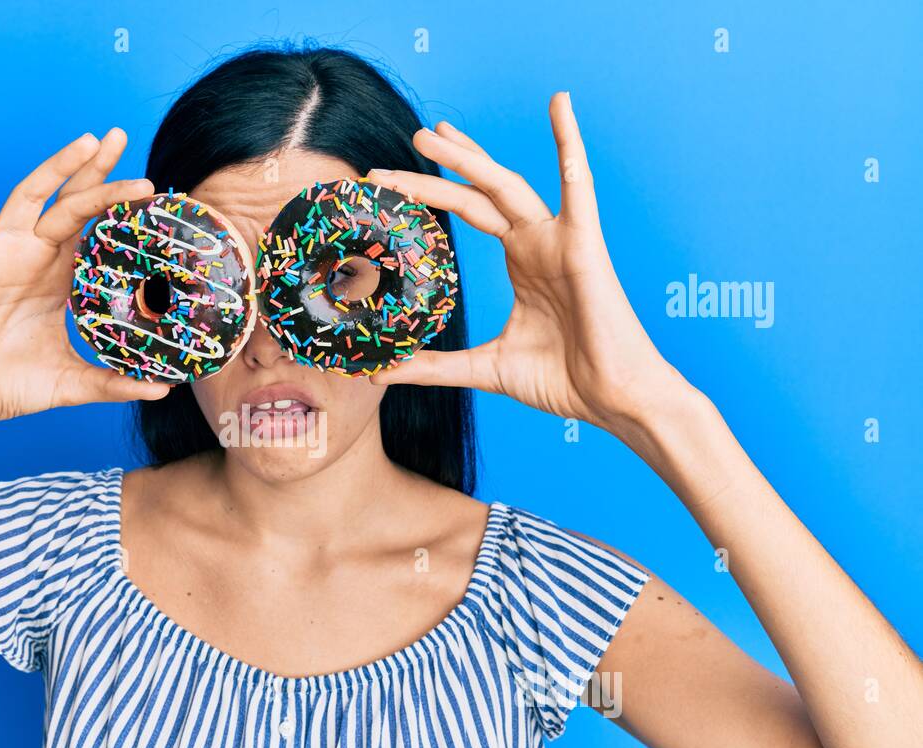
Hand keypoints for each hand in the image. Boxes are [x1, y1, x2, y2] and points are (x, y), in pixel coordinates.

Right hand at [0, 122, 169, 427]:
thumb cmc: (7, 387)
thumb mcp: (72, 384)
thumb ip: (115, 384)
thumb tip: (165, 391)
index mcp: (59, 277)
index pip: (96, 231)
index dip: (120, 210)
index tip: (155, 191)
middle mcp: (32, 255)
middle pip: (71, 202)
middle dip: (97, 171)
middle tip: (123, 137)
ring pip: (30, 195)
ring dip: (58, 167)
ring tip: (90, 142)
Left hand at [368, 93, 694, 434]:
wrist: (612, 398)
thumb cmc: (563, 380)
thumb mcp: (483, 368)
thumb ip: (433, 366)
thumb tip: (379, 373)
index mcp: (521, 262)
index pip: (470, 211)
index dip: (436, 190)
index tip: (397, 177)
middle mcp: (537, 242)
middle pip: (479, 193)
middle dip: (442, 168)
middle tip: (408, 140)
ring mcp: (560, 240)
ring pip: (507, 185)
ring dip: (469, 158)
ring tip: (433, 134)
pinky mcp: (584, 244)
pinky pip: (579, 185)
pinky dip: (570, 143)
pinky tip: (559, 105)